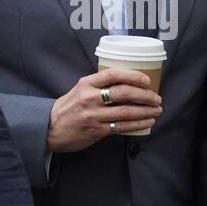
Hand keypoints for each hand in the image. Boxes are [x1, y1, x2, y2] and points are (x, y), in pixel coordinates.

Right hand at [46, 69, 161, 152]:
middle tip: (157, 98)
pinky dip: (138, 124)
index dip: (133, 76)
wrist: (50, 128)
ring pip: (126, 111)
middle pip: (124, 93)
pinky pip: (121, 127)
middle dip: (145, 95)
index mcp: (86, 84)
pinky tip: (147, 122)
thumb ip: (99, 85)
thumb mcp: (80, 89)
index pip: (113, 74)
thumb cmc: (69, 107)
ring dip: (145, 111)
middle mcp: (90, 98)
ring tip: (157, 110)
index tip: (147, 80)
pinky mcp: (96, 131)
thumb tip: (127, 82)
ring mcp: (93, 115)